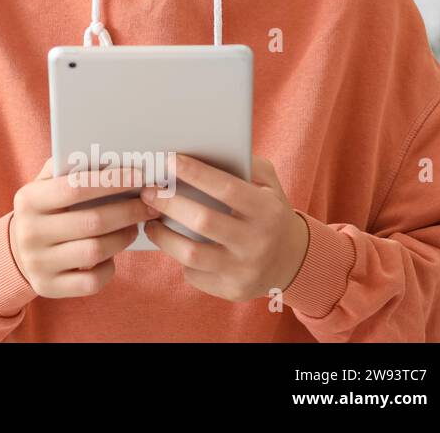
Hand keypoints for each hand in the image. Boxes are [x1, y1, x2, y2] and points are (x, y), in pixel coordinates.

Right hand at [8, 156, 158, 298]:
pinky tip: (112, 254)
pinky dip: (109, 267)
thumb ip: (69, 168)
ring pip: (96, 251)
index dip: (112, 181)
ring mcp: (38, 263)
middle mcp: (29, 232)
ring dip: (123, 237)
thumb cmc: (44, 211)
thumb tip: (108, 157)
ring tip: (134, 226)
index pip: (75, 186)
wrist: (17, 251)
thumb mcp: (45, 185)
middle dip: (129, 211)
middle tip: (150, 204)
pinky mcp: (49, 287)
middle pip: (92, 221)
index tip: (140, 176)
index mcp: (28, 200)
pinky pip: (92, 281)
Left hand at [141, 152, 309, 302]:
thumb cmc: (269, 213)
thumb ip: (247, 164)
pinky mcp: (231, 290)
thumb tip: (206, 149)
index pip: (227, 189)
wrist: (291, 261)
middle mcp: (258, 243)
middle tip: (147, 191)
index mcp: (268, 212)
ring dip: (162, 235)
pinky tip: (174, 244)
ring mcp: (244, 270)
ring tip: (149, 221)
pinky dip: (178, 258)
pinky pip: (194, 274)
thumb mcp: (270, 185)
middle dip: (168, 203)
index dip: (195, 173)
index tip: (167, 160)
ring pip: (191, 254)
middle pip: (202, 221)